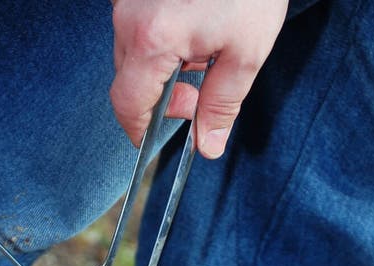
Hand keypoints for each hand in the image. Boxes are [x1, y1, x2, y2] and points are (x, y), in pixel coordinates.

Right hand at [110, 0, 288, 158]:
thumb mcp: (246, 52)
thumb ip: (223, 105)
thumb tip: (207, 143)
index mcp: (152, 39)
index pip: (127, 104)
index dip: (139, 131)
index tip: (154, 140)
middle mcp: (129, 15)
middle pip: (128, 79)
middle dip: (159, 98)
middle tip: (196, 96)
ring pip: (132, 52)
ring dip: (161, 67)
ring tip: (201, 54)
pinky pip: (137, 25)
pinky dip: (159, 40)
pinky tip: (191, 30)